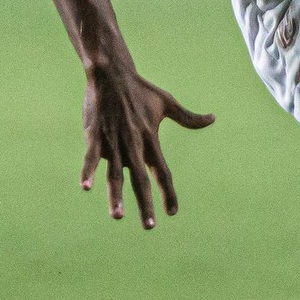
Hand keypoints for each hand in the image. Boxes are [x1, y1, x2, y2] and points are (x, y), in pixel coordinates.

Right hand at [80, 63, 214, 227]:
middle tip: (150, 226)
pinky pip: (90, 157)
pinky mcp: (95, 135)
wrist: (113, 73)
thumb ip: (189, 118)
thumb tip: (213, 118)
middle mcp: (134, 145)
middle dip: (145, 204)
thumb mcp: (168, 103)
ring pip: (115, 174)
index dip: (168, 192)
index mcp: (151, 140)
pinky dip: (88, 171)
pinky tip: (86, 187)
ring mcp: (114, 141)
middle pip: (141, 180)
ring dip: (116, 195)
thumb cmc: (141, 91)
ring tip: (119, 216)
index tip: (173, 212)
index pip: (163, 172)